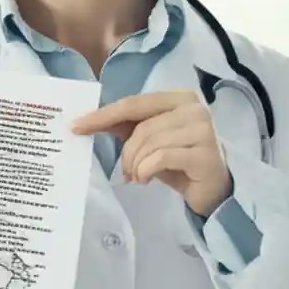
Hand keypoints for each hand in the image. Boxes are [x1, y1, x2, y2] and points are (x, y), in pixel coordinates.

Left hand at [72, 90, 231, 216]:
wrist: (211, 190)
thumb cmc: (177, 161)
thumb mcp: (148, 141)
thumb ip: (124, 126)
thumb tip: (85, 121)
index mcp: (179, 98)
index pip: (134, 104)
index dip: (103, 115)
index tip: (76, 126)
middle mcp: (194, 108)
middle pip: (142, 126)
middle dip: (127, 153)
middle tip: (125, 171)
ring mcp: (203, 129)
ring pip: (151, 142)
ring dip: (136, 164)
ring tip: (138, 176)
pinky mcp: (206, 153)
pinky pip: (162, 157)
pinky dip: (147, 170)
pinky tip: (147, 180)